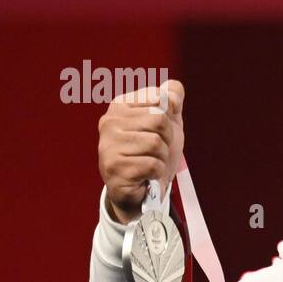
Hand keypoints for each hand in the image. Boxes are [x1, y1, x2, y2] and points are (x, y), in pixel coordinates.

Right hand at [98, 79, 185, 223]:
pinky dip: (156, 172)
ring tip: (149, 162)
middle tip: (155, 151)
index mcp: (121, 105)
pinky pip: (152, 165)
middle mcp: (109, 122)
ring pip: (156, 143)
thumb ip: (172, 99)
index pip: (160, 98)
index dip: (169, 118)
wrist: (145, 190)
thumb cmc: (154, 153)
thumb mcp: (168, 123)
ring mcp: (108, 145)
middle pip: (159, 120)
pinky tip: (146, 175)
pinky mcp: (114, 168)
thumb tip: (174, 91)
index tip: (158, 131)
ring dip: (161, 157)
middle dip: (167, 139)